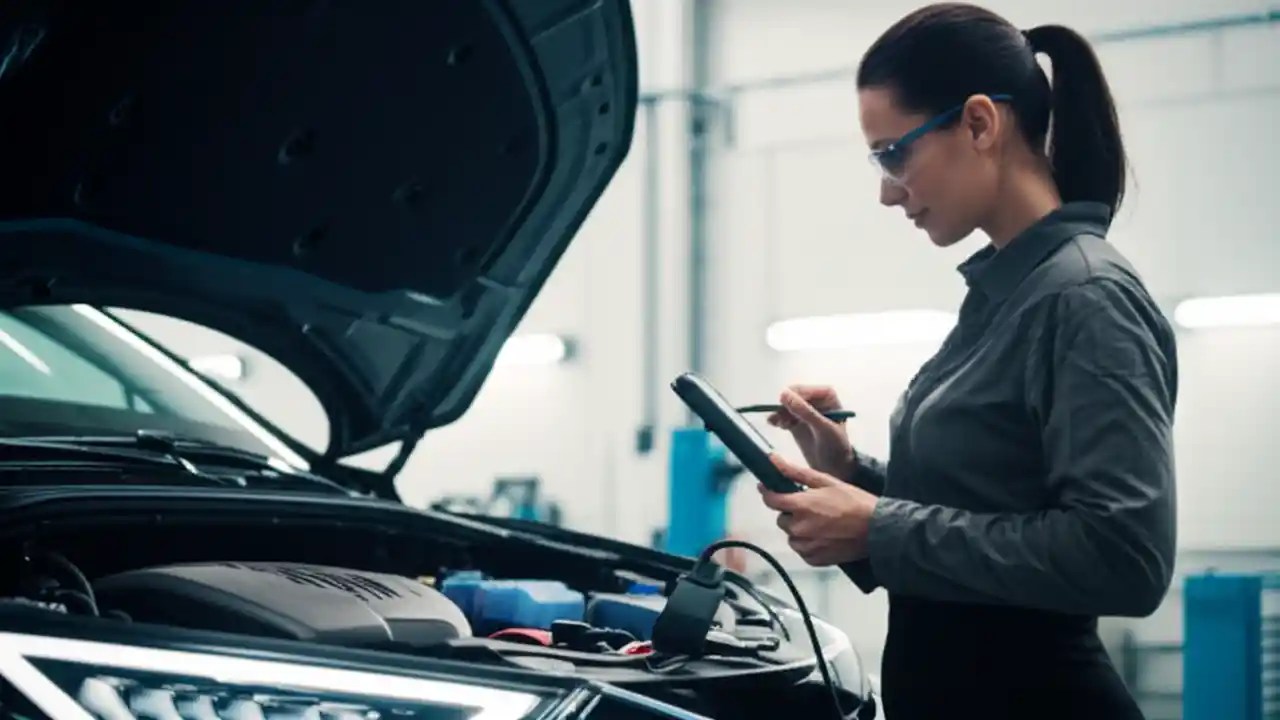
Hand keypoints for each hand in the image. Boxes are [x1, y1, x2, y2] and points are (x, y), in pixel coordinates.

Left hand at [759, 453, 877, 566]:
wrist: (878, 528)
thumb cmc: (855, 502)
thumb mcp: (825, 481)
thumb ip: (794, 472)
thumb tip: (772, 459)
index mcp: (801, 506)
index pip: (771, 500)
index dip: (769, 493)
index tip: (772, 490)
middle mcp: (800, 528)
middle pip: (782, 519)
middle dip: (792, 512)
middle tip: (813, 508)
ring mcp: (806, 546)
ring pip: (791, 536)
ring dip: (800, 529)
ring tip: (822, 523)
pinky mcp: (814, 560)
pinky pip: (802, 550)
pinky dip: (809, 544)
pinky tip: (825, 536)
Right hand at [767, 385, 854, 480]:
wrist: (835, 469)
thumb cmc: (835, 447)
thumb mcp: (822, 428)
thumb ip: (805, 411)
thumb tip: (784, 394)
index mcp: (826, 395)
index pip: (802, 390)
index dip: (792, 398)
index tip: (785, 411)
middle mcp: (815, 399)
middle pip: (791, 396)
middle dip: (784, 407)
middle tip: (780, 420)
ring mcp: (804, 410)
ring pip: (784, 405)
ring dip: (779, 414)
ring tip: (781, 425)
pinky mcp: (796, 421)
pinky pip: (781, 414)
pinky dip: (778, 419)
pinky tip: (779, 426)